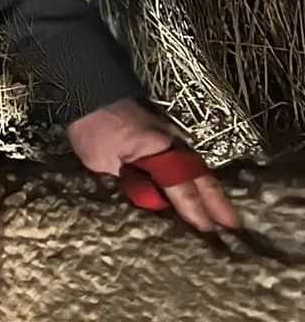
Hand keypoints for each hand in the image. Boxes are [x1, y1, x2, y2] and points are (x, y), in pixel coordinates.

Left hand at [67, 96, 238, 232]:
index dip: (196, 210)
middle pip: (199, 176)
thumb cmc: (92, 129)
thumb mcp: (103, 161)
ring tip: (227, 214)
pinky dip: (198, 175)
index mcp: (157, 151)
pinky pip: (187, 157)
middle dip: (217, 202)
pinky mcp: (164, 130)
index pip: (182, 187)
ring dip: (212, 190)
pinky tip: (204, 188)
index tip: (209, 231)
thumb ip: (131, 182)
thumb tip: (156, 203)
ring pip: (197, 167)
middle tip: (235, 226)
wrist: (87, 89)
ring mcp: (170, 134)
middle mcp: (171, 142)